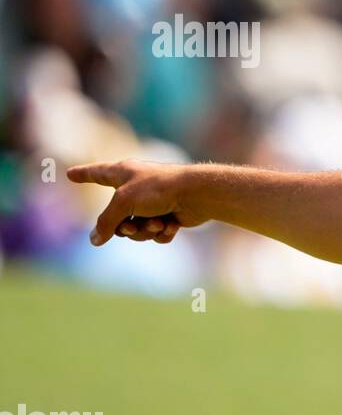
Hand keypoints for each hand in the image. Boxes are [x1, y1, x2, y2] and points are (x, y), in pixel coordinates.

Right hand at [66, 159, 207, 245]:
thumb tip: (95, 240)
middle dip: (124, 227)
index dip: (84, 174)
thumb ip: (106, 222)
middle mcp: (136, 187)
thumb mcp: (123, 203)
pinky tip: (172, 226)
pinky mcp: (169, 215)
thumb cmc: (158, 189)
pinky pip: (155, 233)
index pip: (97, 174)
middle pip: (115, 217)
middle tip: (132, 227)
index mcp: (123, 173)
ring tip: (158, 222)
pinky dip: (162, 233)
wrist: (198, 195)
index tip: (71, 174)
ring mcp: (153, 202)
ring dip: (146, 230)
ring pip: (136, 229)